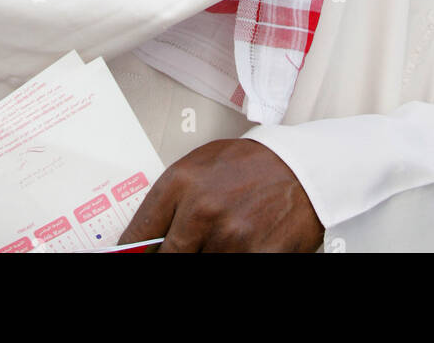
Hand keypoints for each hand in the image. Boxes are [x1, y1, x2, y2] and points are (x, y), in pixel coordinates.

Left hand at [116, 139, 324, 252]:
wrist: (301, 167)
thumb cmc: (251, 165)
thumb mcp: (201, 167)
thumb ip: (172, 201)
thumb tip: (144, 239)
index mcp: (181, 182)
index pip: (138, 234)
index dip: (131, 254)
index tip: (132, 259)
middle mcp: (202, 210)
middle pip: (167, 259)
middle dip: (173, 257)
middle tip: (187, 248)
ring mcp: (229, 237)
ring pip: (199, 266)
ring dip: (207, 255)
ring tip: (223, 237)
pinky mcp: (256, 255)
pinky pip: (231, 268)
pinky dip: (234, 257)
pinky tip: (241, 245)